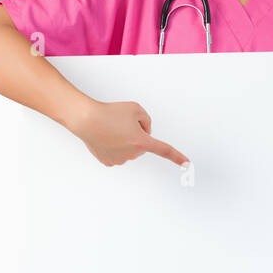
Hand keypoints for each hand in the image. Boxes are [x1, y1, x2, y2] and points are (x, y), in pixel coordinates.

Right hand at [68, 99, 190, 167]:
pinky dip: (113, 146)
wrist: (85, 119)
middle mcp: (132, 154)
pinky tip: (105, 138)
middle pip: (142, 144)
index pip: (164, 150)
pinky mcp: (109, 162)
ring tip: (111, 129)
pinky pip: (117, 154)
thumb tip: (145, 132)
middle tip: (122, 124)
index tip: (187, 164)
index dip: (177, 157)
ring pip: (129, 150)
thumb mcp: (136, 108)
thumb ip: (146, 120)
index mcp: (142, 142)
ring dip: (124, 140)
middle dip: (136, 135)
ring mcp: (120, 160)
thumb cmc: (110, 112)